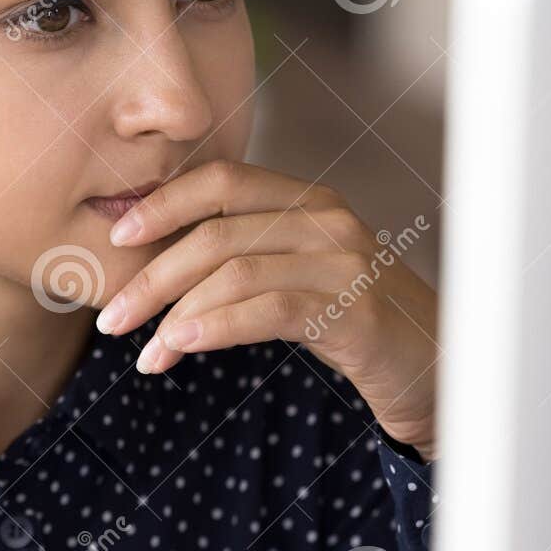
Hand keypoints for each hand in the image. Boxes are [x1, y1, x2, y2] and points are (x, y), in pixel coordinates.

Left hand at [93, 160, 438, 460]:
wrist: (439, 370)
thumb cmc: (359, 325)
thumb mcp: (302, 277)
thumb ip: (249, 258)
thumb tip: (158, 266)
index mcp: (309, 201)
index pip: (222, 180)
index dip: (163, 202)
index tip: (115, 235)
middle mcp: (327, 219)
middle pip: (216, 231)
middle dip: (151, 274)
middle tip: (110, 317)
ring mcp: (345, 262)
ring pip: (233, 270)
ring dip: (174, 312)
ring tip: (144, 352)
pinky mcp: (356, 311)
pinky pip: (269, 309)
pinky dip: (216, 325)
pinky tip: (183, 345)